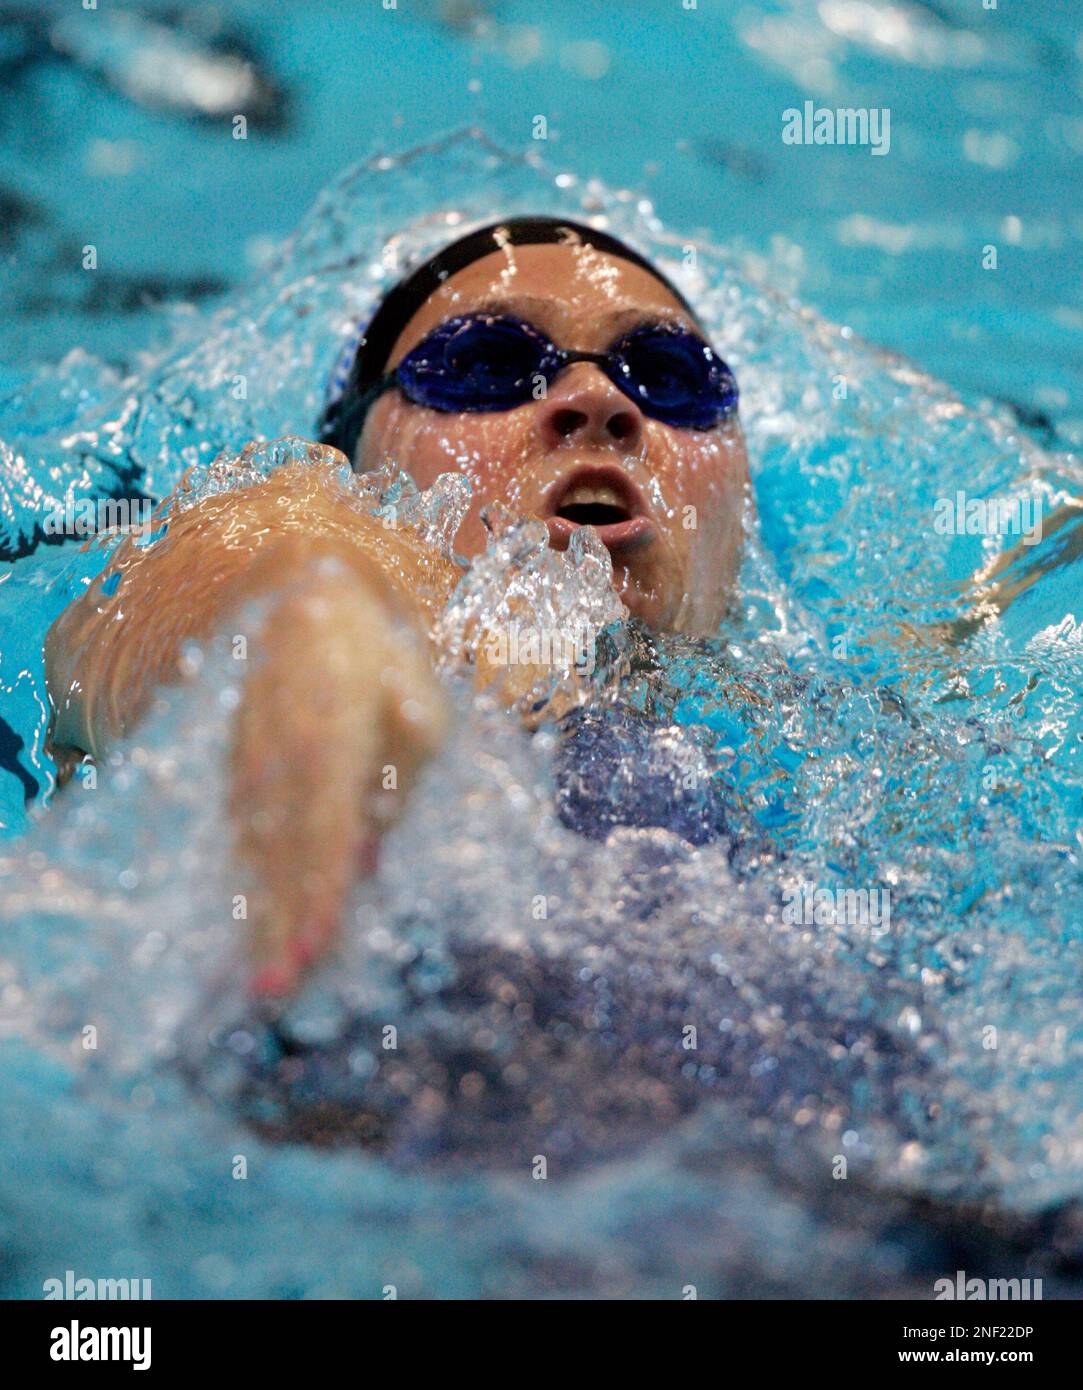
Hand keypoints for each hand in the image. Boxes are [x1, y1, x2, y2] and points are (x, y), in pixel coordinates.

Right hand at [229, 548, 447, 997]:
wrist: (310, 604)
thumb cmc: (382, 665)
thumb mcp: (417, 710)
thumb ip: (399, 781)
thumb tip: (370, 859)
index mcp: (331, 739)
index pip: (325, 831)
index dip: (320, 891)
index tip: (317, 946)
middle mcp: (281, 758)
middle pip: (283, 853)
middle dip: (281, 924)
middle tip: (277, 991)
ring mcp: (251, 763)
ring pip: (255, 851)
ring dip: (259, 915)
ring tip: (261, 979)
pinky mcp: (237, 768)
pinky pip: (241, 835)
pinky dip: (247, 883)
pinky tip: (250, 925)